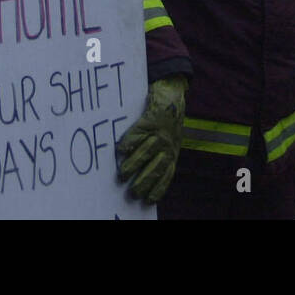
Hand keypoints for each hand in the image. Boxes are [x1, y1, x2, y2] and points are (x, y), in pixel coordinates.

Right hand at [116, 75, 186, 203]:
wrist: (172, 94)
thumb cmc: (168, 120)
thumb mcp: (172, 140)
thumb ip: (163, 154)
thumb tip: (144, 173)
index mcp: (173, 151)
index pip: (167, 175)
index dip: (158, 188)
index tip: (147, 200)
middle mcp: (168, 144)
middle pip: (156, 167)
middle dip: (144, 181)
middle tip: (132, 192)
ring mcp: (159, 132)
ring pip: (146, 152)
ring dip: (133, 165)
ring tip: (122, 174)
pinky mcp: (150, 120)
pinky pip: (138, 134)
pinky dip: (129, 142)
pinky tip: (120, 150)